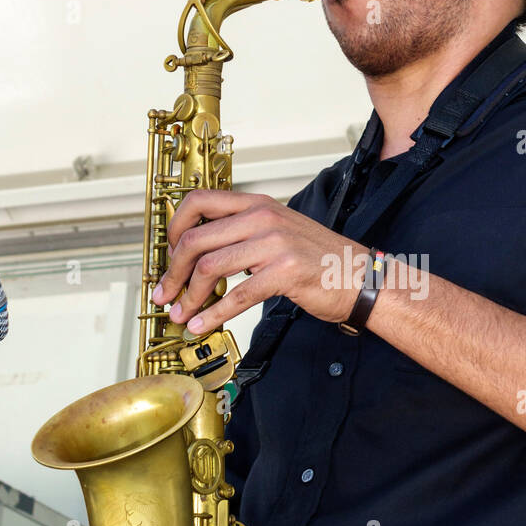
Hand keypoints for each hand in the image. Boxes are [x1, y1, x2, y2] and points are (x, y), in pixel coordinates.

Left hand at [151, 189, 368, 332]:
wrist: (361, 277)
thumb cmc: (319, 260)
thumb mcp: (278, 233)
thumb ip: (243, 235)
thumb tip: (201, 256)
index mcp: (256, 205)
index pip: (198, 201)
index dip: (174, 228)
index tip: (169, 254)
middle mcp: (261, 217)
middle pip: (195, 239)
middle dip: (172, 271)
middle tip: (164, 293)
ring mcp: (273, 243)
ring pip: (209, 267)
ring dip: (188, 297)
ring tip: (180, 315)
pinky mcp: (284, 271)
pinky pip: (236, 295)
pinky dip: (213, 314)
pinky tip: (203, 324)